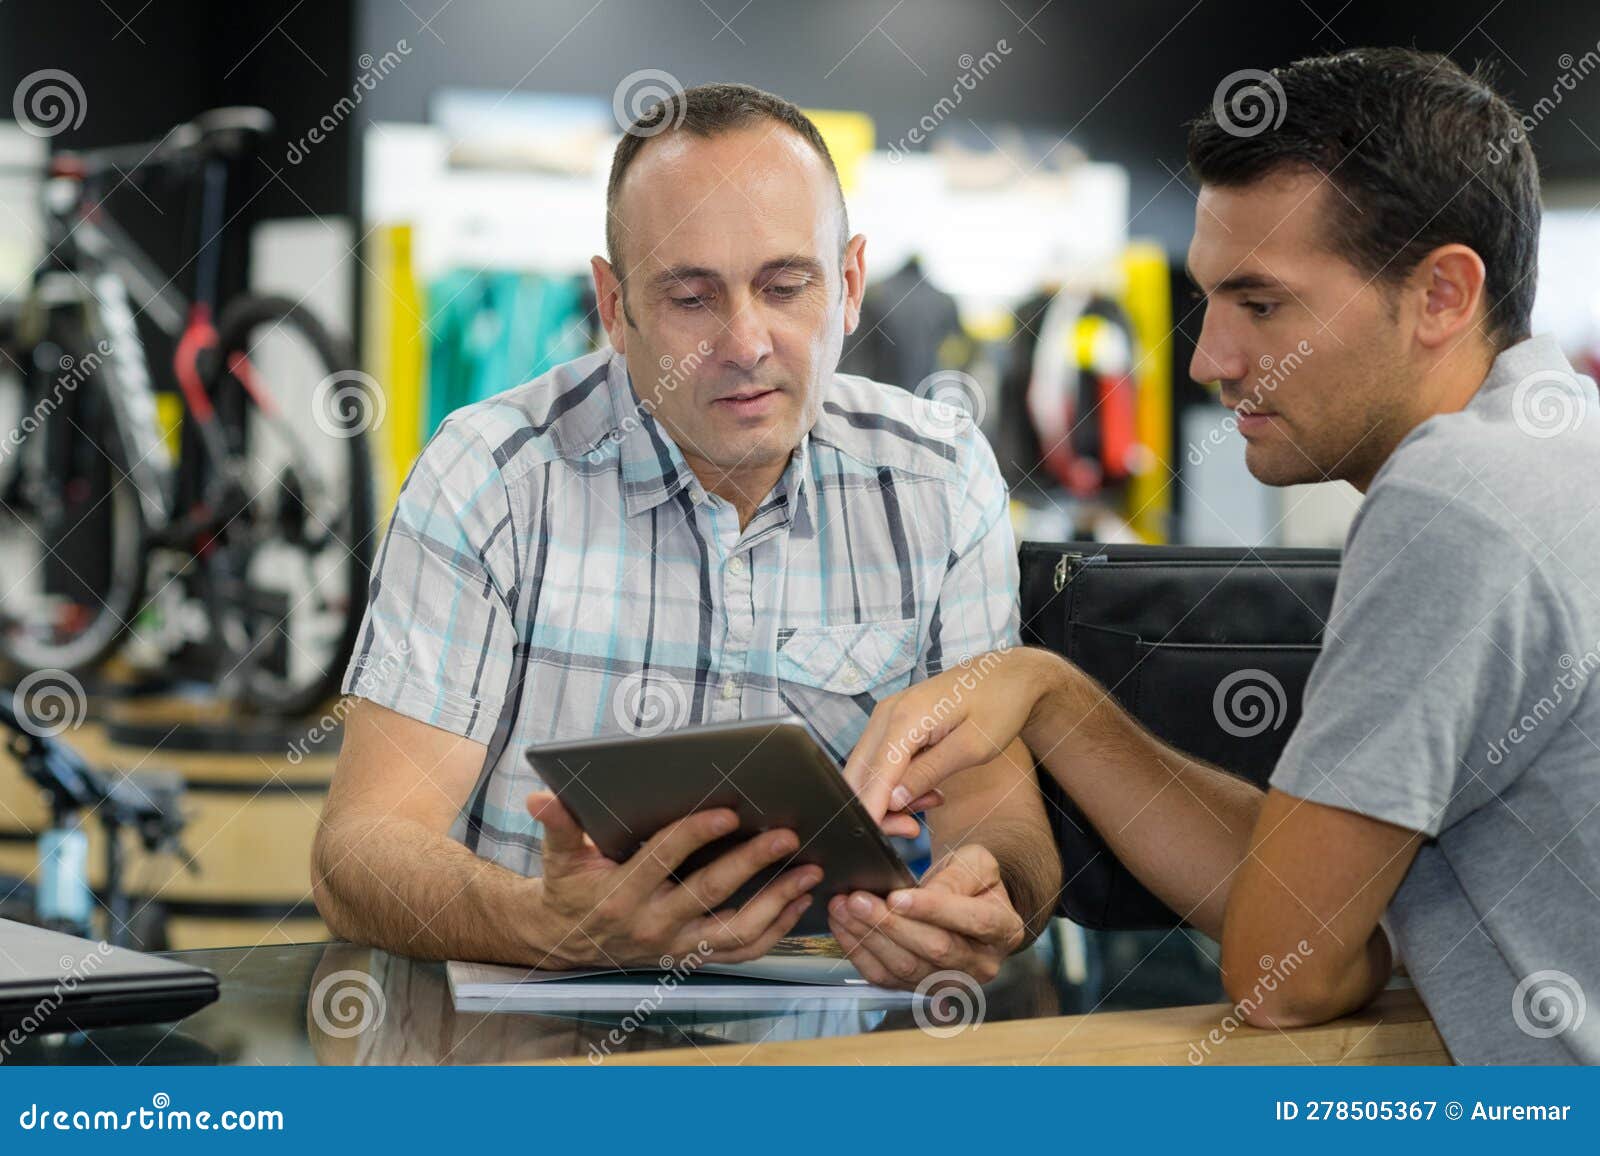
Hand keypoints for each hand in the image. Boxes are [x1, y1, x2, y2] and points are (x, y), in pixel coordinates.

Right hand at [525, 791, 820, 968]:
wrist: (565, 941)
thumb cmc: (569, 889)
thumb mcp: (559, 857)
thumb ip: (559, 826)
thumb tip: (540, 798)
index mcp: (620, 894)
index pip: (663, 860)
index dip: (695, 834)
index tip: (728, 812)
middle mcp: (652, 925)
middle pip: (710, 893)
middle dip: (752, 863)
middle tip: (786, 835)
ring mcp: (676, 946)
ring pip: (736, 930)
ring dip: (777, 901)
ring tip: (809, 870)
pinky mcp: (692, 957)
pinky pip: (742, 951)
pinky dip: (775, 930)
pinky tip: (798, 903)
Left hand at [826, 843, 1024, 987]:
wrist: (969, 907)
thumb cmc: (973, 883)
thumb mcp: (976, 864)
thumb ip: (956, 876)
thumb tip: (925, 894)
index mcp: (1004, 929)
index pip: (972, 921)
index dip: (933, 909)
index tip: (896, 896)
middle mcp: (982, 964)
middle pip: (935, 949)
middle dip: (891, 924)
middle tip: (857, 899)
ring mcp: (951, 982)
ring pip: (906, 966)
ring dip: (869, 938)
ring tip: (843, 909)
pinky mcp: (921, 988)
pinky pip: (886, 978)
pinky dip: (860, 952)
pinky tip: (843, 927)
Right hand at [843, 646, 1064, 829]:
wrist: (1011, 675)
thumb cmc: (1000, 707)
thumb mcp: (971, 748)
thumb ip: (928, 773)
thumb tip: (891, 800)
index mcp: (905, 717)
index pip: (873, 775)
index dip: (871, 812)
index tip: (873, 843)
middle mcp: (887, 713)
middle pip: (859, 774)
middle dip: (879, 808)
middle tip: (914, 827)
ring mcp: (887, 714)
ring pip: (867, 769)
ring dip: (890, 796)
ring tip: (933, 799)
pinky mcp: (894, 720)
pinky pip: (880, 760)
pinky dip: (896, 782)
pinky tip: (928, 788)